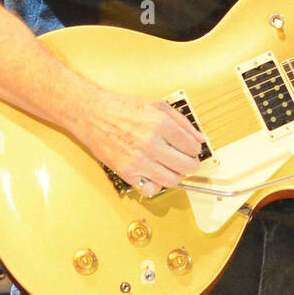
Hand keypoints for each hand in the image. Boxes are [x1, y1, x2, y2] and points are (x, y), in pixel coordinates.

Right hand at [74, 89, 204, 195]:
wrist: (93, 115)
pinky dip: (157, 184)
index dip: (195, 148)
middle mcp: (151, 144)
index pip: (192, 147)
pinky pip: (151, 188)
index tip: (191, 148)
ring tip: (172, 167)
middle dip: (191, 164)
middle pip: (186, 166)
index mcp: (161, 125)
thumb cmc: (123, 108)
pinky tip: (155, 173)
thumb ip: (183, 122)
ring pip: (172, 180)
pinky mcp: (127, 172)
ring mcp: (139, 161)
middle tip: (187, 160)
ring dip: (177, 176)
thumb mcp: (158, 106)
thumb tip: (200, 138)